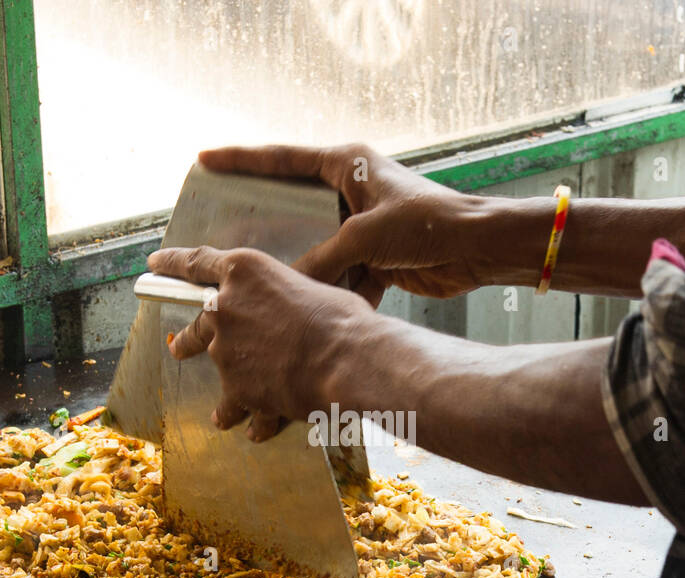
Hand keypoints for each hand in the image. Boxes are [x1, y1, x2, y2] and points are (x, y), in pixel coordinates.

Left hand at [145, 245, 367, 440]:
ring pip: (220, 374)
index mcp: (244, 273)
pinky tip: (257, 431)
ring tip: (224, 414)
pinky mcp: (238, 389)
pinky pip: (241, 408)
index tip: (153, 265)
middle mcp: (224, 308)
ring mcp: (226, 352)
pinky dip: (252, 420)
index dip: (171, 264)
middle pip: (197, 325)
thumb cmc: (342, 319)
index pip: (195, 262)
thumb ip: (281, 300)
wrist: (348, 359)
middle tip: (179, 348)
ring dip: (226, 393)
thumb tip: (286, 317)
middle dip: (187, 340)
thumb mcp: (310, 289)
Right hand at [198, 143, 490, 304]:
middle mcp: (352, 191)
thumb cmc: (429, 223)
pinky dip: (334, 293)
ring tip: (266, 287)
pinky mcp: (376, 258)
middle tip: (223, 233)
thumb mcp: (365, 237)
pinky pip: (341, 276)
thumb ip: (323, 259)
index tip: (204, 160)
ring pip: (318, 250)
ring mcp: (363, 226)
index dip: (241, 161)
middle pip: (295, 207)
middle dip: (268, 226)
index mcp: (347, 165)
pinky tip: (313, 312)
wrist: (480, 250)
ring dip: (304, 272)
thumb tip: (289, 286)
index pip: (283, 159)